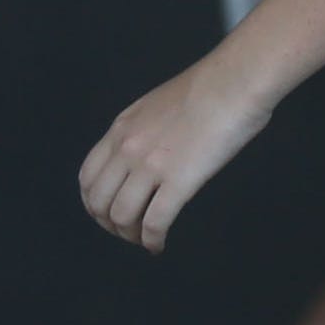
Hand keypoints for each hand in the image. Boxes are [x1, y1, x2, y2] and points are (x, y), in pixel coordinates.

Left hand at [79, 59, 276, 252]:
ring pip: (121, 216)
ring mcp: (150, 167)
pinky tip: (159, 244)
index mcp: (120, 130)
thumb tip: (152, 148)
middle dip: (108, 224)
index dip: (94, 202)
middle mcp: (126, 150)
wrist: (236, 80)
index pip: (88, 178)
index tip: (108, 212)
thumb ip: (145, 128)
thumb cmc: (211, 84)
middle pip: (99, 202)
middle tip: (127, 232)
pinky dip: (152, 240)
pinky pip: (155, 222)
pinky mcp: (179, 182)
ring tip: (144, 240)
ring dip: (129, 235)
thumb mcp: (158, 102)